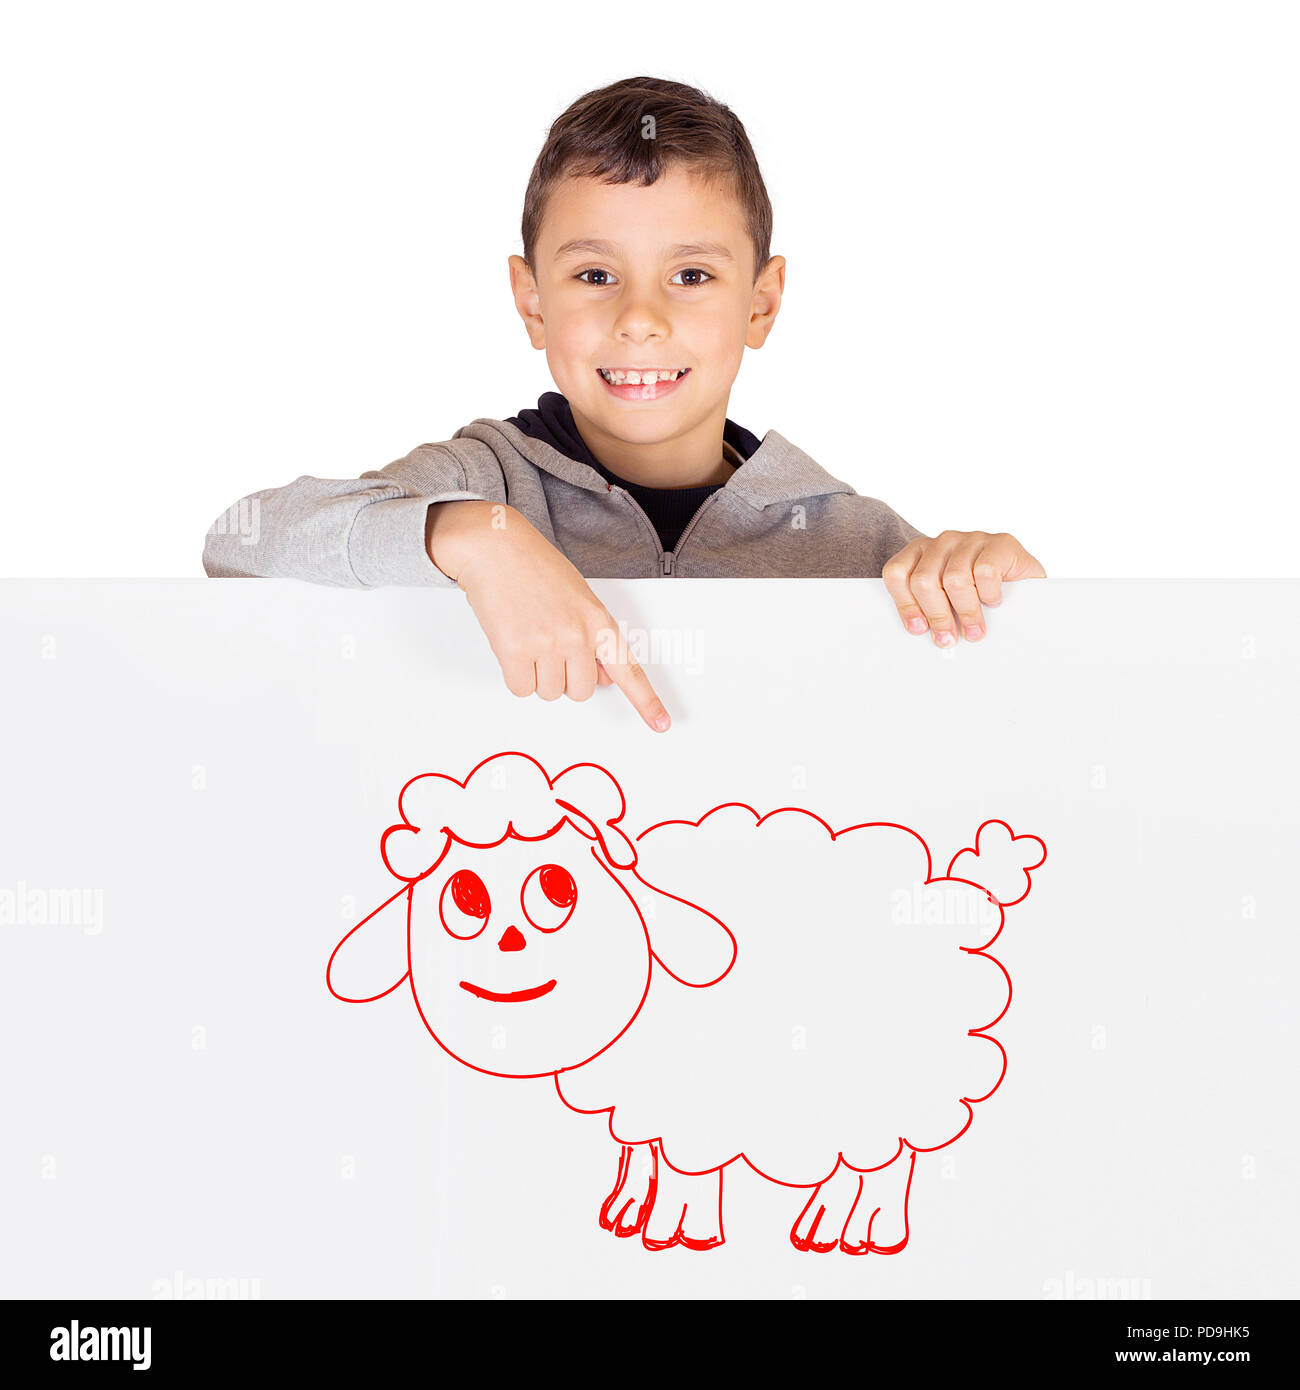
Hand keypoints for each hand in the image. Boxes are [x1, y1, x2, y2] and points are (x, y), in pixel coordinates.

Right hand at [426, 500, 669, 729]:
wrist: (496, 547)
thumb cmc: (535, 568)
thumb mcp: (579, 599)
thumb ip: (595, 640)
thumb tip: (605, 679)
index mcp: (598, 621)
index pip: (628, 670)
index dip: (646, 701)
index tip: (661, 724)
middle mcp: (576, 635)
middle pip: (581, 691)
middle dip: (566, 677)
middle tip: (550, 647)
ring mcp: (546, 644)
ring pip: (550, 692)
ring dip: (539, 676)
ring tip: (530, 639)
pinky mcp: (515, 651)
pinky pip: (521, 688)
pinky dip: (516, 675)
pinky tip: (514, 645)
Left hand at [882, 530, 1045, 645]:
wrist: (1026, 584)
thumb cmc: (979, 594)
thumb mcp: (947, 600)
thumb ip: (929, 608)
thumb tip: (920, 633)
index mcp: (921, 552)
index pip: (897, 573)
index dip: (905, 604)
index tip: (918, 629)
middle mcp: (944, 541)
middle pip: (924, 580)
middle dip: (937, 615)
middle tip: (948, 638)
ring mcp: (972, 539)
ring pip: (955, 579)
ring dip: (965, 611)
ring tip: (974, 630)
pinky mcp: (1000, 543)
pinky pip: (985, 572)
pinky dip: (988, 593)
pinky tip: (993, 601)